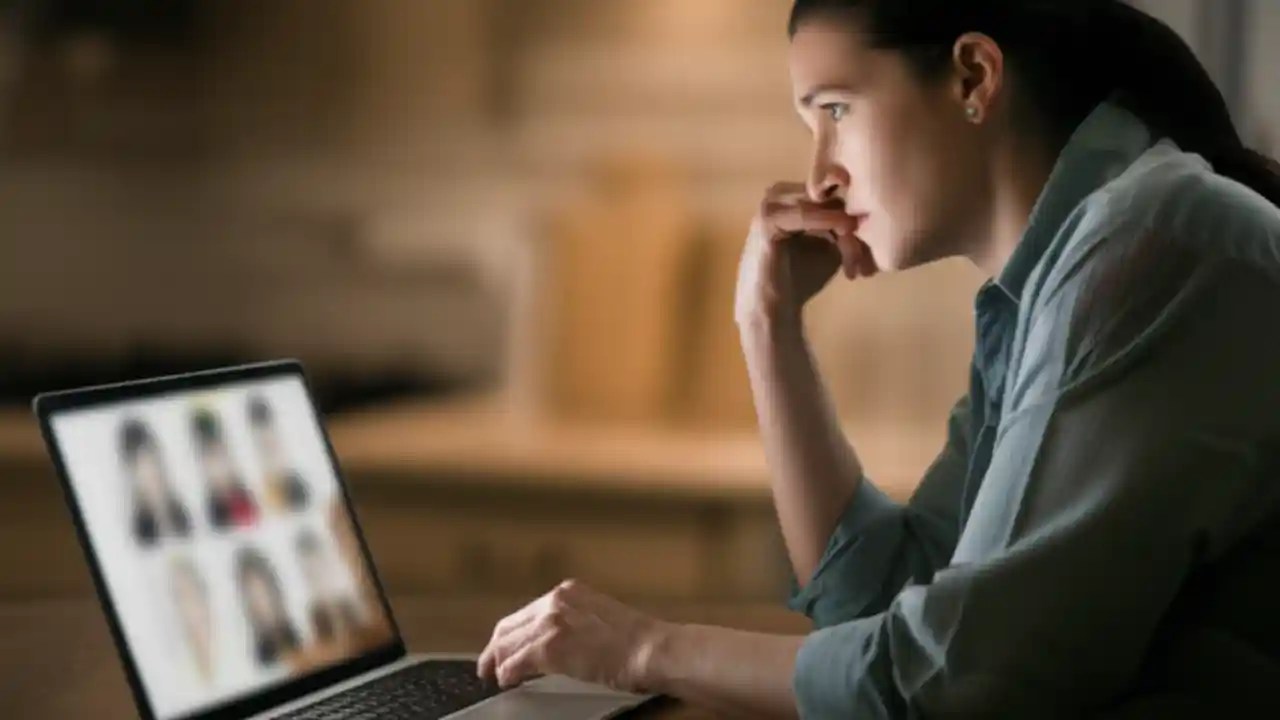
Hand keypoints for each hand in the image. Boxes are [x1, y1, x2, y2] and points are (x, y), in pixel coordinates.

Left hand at [476, 580, 668, 692]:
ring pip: (507, 643)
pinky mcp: (549, 647)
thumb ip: (575, 623)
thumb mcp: (600, 619)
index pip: (527, 612)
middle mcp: (555, 601)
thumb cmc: (638, 641)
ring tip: (492, 675)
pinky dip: (507, 673)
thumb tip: (557, 642)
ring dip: (496, 661)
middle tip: (488, 664)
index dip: (512, 632)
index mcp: (568, 592)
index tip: (505, 646)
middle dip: (495, 646)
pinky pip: (515, 663)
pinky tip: (507, 681)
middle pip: (510, 625)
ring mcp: (551, 622)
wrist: (652, 648)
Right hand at [735, 181, 876, 324]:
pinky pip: (806, 213)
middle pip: (829, 195)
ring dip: (844, 228)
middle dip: (852, 222)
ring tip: (856, 261)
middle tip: (867, 258)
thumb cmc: (801, 278)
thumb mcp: (831, 245)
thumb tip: (869, 212)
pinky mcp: (767, 219)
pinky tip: (846, 235)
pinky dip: (829, 222)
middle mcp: (779, 193)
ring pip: (821, 204)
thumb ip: (844, 224)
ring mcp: (770, 204)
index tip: (875, 244)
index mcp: (792, 196)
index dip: (856, 212)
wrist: (773, 308)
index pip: (833, 190)